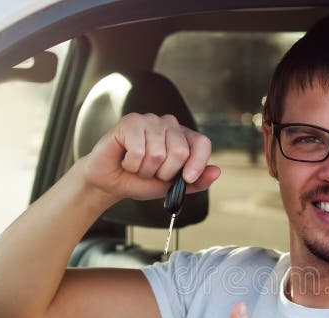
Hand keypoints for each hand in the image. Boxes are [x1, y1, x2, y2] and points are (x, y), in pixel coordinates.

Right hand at [80, 112, 220, 201]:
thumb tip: (217, 171)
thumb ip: (196, 181)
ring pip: (157, 154)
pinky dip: (132, 164)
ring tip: (138, 167)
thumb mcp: (172, 186)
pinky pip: (138, 151)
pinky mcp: (131, 121)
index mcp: (184, 138)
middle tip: (152, 172)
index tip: (187, 178)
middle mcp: (170, 125)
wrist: (111, 182)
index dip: (197, 163)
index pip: (202, 143)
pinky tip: (126, 160)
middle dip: (164, 173)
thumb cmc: (142, 181)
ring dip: (145, 170)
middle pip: (179, 152)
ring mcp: (150, 120)